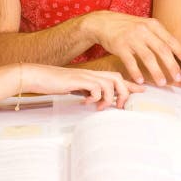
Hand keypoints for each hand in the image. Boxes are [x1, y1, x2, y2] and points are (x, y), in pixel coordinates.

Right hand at [24, 64, 143, 109]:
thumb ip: (89, 92)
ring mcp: (85, 76)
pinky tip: (85, 102)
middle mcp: (92, 74)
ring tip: (101, 107)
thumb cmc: (56, 83)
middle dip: (125, 92)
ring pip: (110, 83)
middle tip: (120, 106)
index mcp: (93, 75)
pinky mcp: (77, 80)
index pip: (116, 78)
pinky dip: (95, 97)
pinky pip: (95, 87)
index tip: (142, 91)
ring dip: (109, 98)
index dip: (130, 84)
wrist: (38, 76)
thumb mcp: (76, 88)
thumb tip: (99, 101)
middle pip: (118, 78)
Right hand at [83, 11, 180, 86]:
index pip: (170, 40)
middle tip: (178, 77)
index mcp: (153, 25)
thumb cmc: (128, 27)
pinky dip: (136, 72)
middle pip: (162, 49)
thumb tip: (174, 54)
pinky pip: (130, 62)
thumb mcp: (144, 26)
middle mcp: (144, 30)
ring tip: (162, 82)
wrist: (104, 22)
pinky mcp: (120, 46)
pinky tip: (141, 80)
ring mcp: (132, 38)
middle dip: (172, 65)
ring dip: (156, 71)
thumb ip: (157, 37)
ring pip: (148, 57)